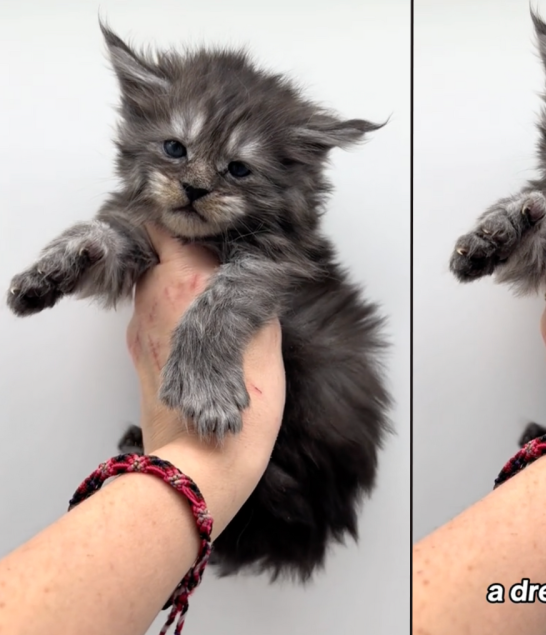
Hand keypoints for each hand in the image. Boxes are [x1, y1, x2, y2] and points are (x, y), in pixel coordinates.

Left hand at [125, 223, 285, 535]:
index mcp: (188, 284)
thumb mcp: (266, 342)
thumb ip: (253, 300)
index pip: (172, 227)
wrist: (200, 466)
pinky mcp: (140, 352)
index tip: (218, 222)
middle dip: (188, 248)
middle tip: (223, 254)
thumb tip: (253, 279)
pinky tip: (204, 327)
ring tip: (218, 292)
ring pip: (156, 282)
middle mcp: (155, 299)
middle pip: (161, 250)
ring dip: (182, 280)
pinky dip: (175, 309)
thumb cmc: (239, 409)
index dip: (192, 221)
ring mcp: (142, 327)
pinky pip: (154, 313)